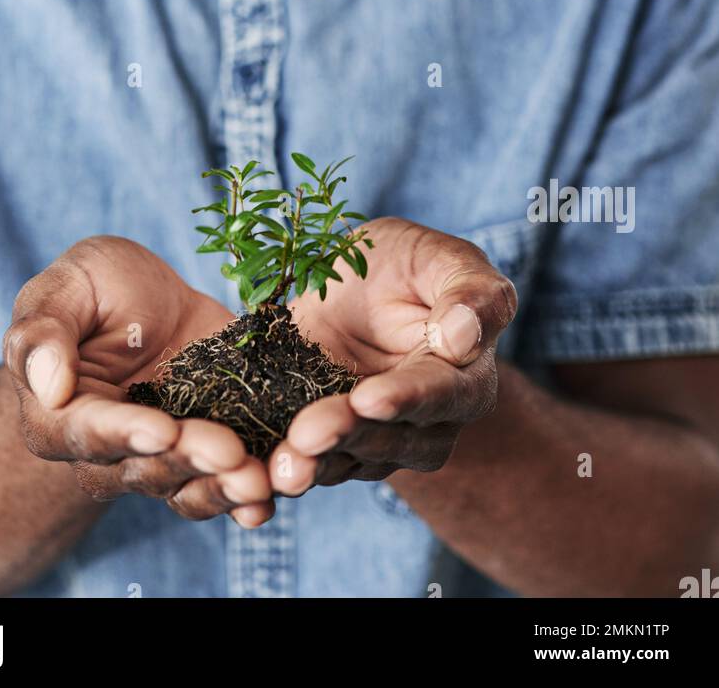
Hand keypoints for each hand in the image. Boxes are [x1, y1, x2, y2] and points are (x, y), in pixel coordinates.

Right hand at [3, 236, 274, 526]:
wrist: (154, 295)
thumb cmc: (94, 285)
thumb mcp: (68, 284)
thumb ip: (44, 332)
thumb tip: (47, 386)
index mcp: (58, 415)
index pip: (87, 433)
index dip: (124, 434)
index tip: (163, 429)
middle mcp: (105, 451)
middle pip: (142, 469)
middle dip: (187, 461)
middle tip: (229, 451)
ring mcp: (159, 457)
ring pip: (183, 488)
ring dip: (221, 489)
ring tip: (257, 482)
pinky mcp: (205, 449)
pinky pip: (221, 485)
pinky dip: (245, 499)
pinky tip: (268, 500)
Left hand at [268, 217, 516, 495]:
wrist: (353, 289)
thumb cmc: (408, 264)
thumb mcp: (437, 257)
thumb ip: (469, 292)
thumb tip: (462, 340)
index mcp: (465, 374)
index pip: (440, 392)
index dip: (406, 398)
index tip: (368, 399)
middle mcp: (430, 422)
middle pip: (393, 438)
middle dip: (348, 435)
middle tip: (307, 434)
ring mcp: (381, 442)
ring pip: (352, 461)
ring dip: (316, 464)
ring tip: (282, 465)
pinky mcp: (335, 447)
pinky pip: (316, 464)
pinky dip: (288, 468)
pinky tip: (261, 471)